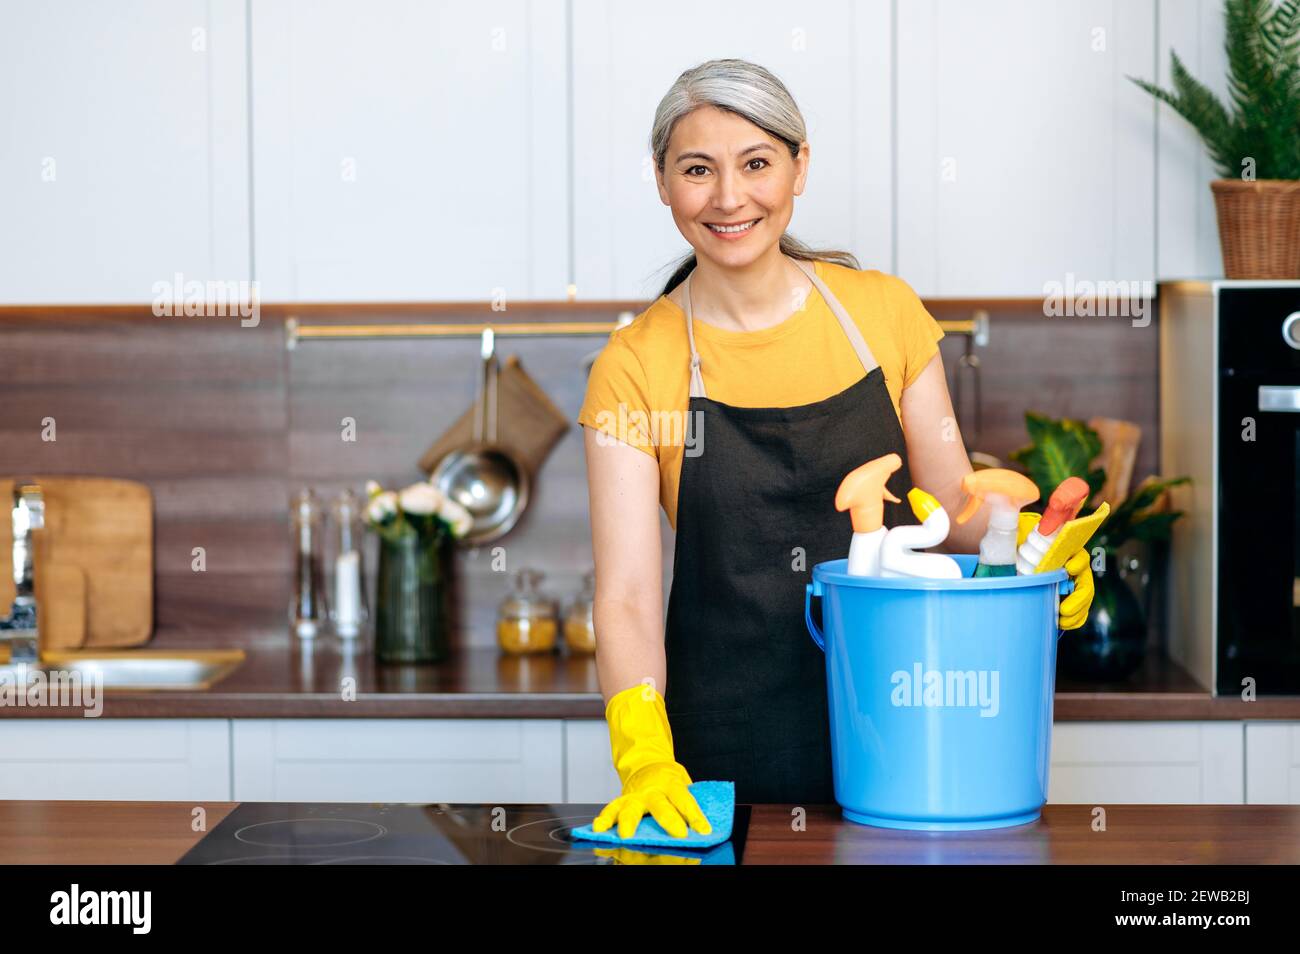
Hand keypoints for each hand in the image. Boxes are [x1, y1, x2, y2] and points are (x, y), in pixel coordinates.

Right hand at [591, 761, 710, 839]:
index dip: (694, 815)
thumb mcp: (682, 788)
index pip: (684, 798)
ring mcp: (634, 797)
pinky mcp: (620, 803)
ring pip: (630, 809)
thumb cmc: (668, 784)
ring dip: (628, 823)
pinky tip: (599, 830)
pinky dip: (604, 821)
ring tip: (626, 836)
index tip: (704, 830)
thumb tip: (701, 832)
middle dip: (668, 819)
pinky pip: (610, 811)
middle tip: (678, 834)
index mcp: (670, 783)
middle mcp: (651, 790)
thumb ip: (686, 806)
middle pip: (659, 804)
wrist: (648, 767)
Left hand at [1017, 512, 1093, 628]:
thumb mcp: (1019, 531)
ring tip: (1060, 619)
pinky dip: (1073, 620)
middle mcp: (1073, 567)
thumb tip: (1009, 502)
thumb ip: (1019, 521)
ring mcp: (1072, 583)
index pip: (1080, 555)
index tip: (1069, 567)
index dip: (1077, 562)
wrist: (1015, 554)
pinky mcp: (1068, 597)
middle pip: (1085, 582)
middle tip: (1064, 608)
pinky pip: (1079, 612)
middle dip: (1079, 597)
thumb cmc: (1020, 541)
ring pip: (1084, 599)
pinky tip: (1062, 625)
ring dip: (1076, 611)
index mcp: (1066, 550)